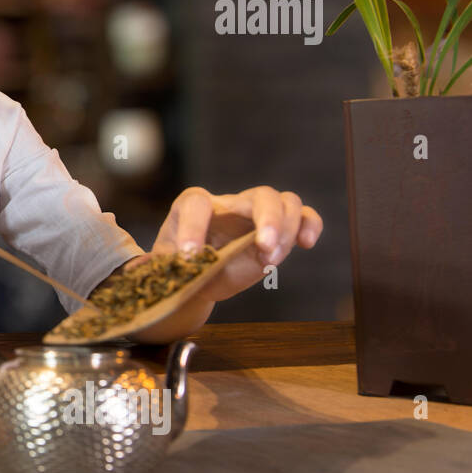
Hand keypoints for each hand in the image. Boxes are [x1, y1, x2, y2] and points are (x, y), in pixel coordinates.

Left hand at [142, 185, 323, 303]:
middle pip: (253, 195)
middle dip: (263, 219)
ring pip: (280, 200)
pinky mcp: (276, 226)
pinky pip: (301, 214)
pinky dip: (309, 224)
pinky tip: (307, 243)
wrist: (192, 277)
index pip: (196, 205)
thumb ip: (169, 269)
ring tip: (274, 256)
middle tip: (263, 251)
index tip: (189, 257)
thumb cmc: (176, 270)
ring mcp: (252, 212)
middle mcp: (225, 204)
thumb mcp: (163, 271)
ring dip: (286, 227)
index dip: (193, 229)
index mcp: (190, 208)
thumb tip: (167, 268)